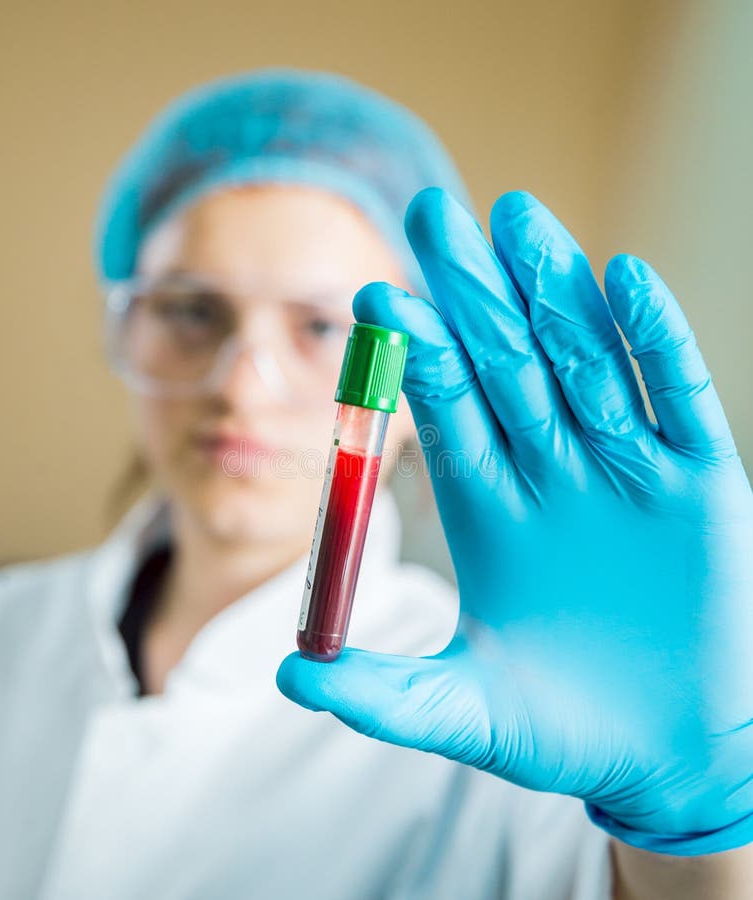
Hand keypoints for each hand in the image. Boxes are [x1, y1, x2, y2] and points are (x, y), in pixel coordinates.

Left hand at [277, 189, 752, 854]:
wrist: (666, 752)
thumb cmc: (562, 732)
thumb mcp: (464, 712)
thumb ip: (380, 692)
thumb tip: (288, 675)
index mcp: (488, 508)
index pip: (446, 409)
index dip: (416, 353)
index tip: (377, 296)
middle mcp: (552, 472)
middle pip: (506, 363)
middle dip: (472, 292)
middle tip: (434, 213)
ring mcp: (627, 468)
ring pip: (585, 359)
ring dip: (554, 289)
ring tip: (518, 217)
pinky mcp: (700, 483)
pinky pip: (678, 395)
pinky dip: (654, 339)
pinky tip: (626, 277)